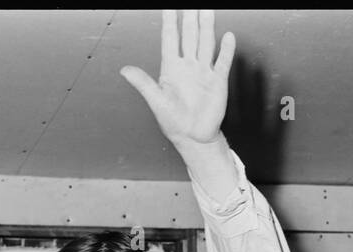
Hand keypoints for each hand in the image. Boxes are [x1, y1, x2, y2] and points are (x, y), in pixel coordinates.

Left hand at [121, 9, 234, 148]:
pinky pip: (223, 62)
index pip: (170, 39)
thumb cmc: (174, 123)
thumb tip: (125, 70)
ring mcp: (203, 72)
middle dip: (190, 19)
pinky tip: (227, 37)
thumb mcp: (156, 102)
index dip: (170, 23)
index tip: (169, 8)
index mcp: (172, 69)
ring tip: (207, 11)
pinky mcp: (217, 82)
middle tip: (191, 5)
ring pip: (206, 44)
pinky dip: (226, 50)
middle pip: (190, 36)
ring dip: (207, 27)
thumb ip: (143, 84)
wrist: (194, 138)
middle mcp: (188, 67)